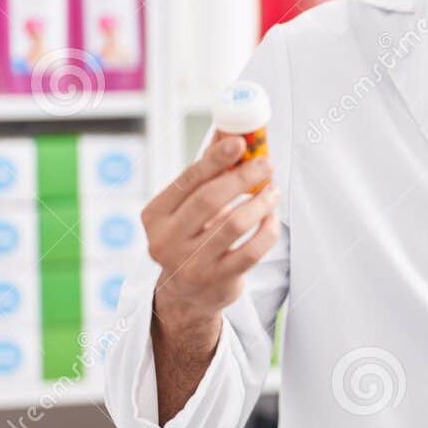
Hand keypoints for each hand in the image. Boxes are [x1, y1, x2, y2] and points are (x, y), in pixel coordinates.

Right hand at [143, 137, 281, 334]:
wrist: (188, 294)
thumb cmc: (192, 238)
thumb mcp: (189, 207)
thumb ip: (206, 174)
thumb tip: (228, 132)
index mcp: (155, 216)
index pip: (187, 181)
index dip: (214, 159)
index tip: (239, 141)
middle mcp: (166, 241)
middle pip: (208, 200)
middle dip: (241, 177)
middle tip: (266, 164)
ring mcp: (191, 264)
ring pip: (233, 225)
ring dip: (260, 202)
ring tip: (273, 191)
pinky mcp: (217, 281)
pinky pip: (251, 251)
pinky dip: (267, 231)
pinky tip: (272, 218)